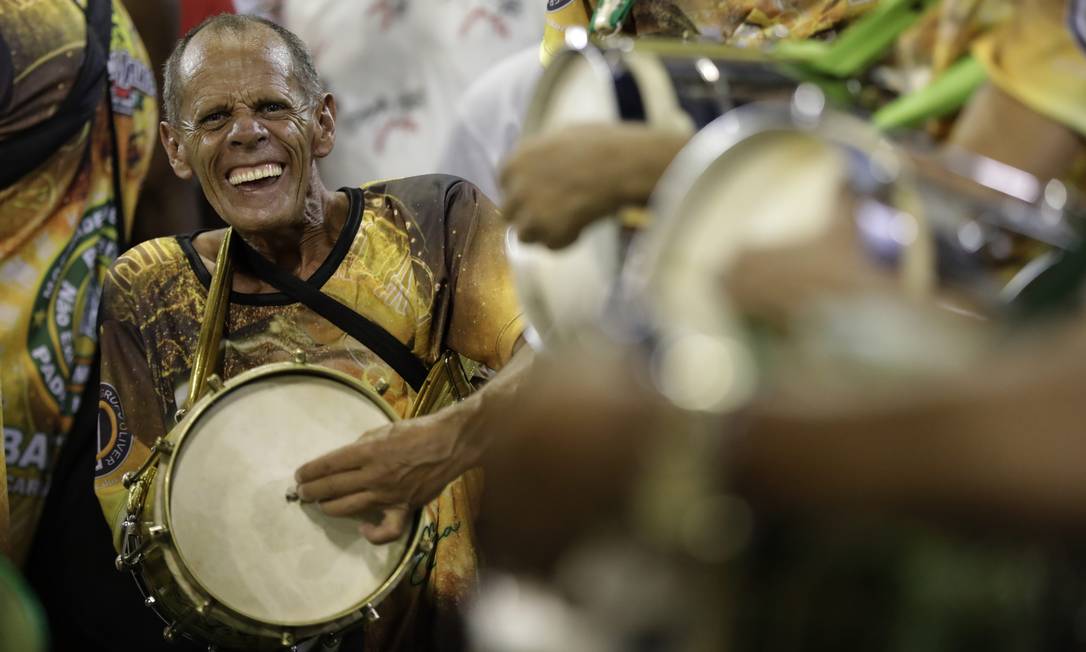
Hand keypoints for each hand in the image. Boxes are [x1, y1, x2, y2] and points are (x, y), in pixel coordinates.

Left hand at [294, 409, 470, 543]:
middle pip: (331, 487)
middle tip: (303, 492)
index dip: (309, 472)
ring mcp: (388, 494)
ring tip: (320, 505)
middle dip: (311, 491)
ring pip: (348, 508)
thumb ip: (362, 445)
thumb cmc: (417, 431)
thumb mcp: (383, 430)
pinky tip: (363, 530)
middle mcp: (374, 475)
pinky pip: (386, 531)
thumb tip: (345, 459)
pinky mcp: (404, 508)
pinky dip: (372, 535)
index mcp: (368, 451)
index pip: (328, 464)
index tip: (300, 476)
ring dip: (328, 507)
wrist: (450, 443)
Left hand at [500, 124, 686, 248]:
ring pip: (524, 235)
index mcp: (517, 160)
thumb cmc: (600, 145)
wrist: (621, 166)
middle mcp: (517, 187)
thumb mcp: (563, 136)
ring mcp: (532, 212)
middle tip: (553, 215)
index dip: (521, 190)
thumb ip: (544, 155)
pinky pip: (551, 246)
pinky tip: (583, 227)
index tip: (538, 195)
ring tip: (569, 223)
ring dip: (544, 232)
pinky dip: (566, 241)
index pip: (504, 182)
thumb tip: (545, 162)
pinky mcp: (550, 233)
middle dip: (528, 215)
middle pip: (509, 212)